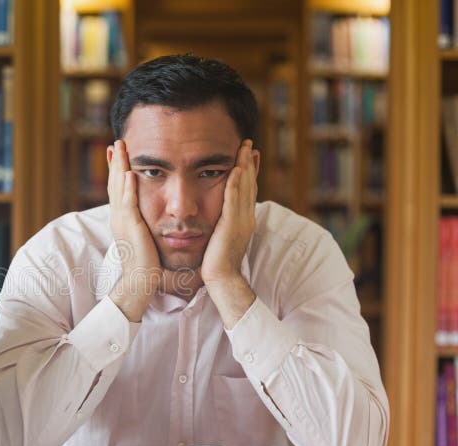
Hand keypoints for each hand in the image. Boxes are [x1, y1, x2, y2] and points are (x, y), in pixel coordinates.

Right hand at [107, 140, 160, 321]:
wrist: (140, 281)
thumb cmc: (146, 263)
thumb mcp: (143, 237)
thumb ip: (144, 222)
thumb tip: (148, 214)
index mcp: (122, 218)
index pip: (118, 189)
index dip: (117, 170)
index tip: (117, 153)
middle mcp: (118, 217)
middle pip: (115, 183)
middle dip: (115, 162)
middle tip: (116, 143)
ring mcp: (122, 222)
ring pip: (118, 189)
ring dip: (119, 167)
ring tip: (120, 149)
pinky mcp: (131, 228)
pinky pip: (128, 204)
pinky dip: (128, 188)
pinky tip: (130, 174)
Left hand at [200, 139, 257, 286]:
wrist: (221, 279)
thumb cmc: (217, 262)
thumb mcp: (222, 237)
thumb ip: (223, 223)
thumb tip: (219, 215)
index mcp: (244, 219)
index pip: (248, 190)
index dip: (249, 171)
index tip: (248, 154)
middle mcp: (246, 218)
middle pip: (250, 184)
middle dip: (249, 163)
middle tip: (248, 143)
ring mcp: (241, 221)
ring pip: (245, 189)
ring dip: (245, 167)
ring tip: (244, 148)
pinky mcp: (232, 226)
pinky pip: (234, 201)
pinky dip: (236, 184)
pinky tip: (235, 170)